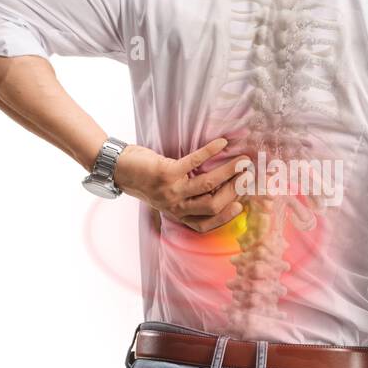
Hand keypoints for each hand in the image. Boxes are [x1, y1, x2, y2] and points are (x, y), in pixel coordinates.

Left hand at [113, 137, 248, 232]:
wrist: (120, 169)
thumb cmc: (147, 181)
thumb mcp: (168, 196)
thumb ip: (189, 196)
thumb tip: (220, 186)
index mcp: (177, 214)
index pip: (206, 224)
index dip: (225, 217)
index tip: (241, 205)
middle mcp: (175, 206)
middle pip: (212, 205)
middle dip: (233, 191)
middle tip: (247, 176)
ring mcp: (171, 191)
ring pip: (207, 185)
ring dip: (228, 171)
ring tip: (242, 161)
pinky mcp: (166, 173)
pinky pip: (194, 162)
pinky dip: (210, 151)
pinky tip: (222, 143)